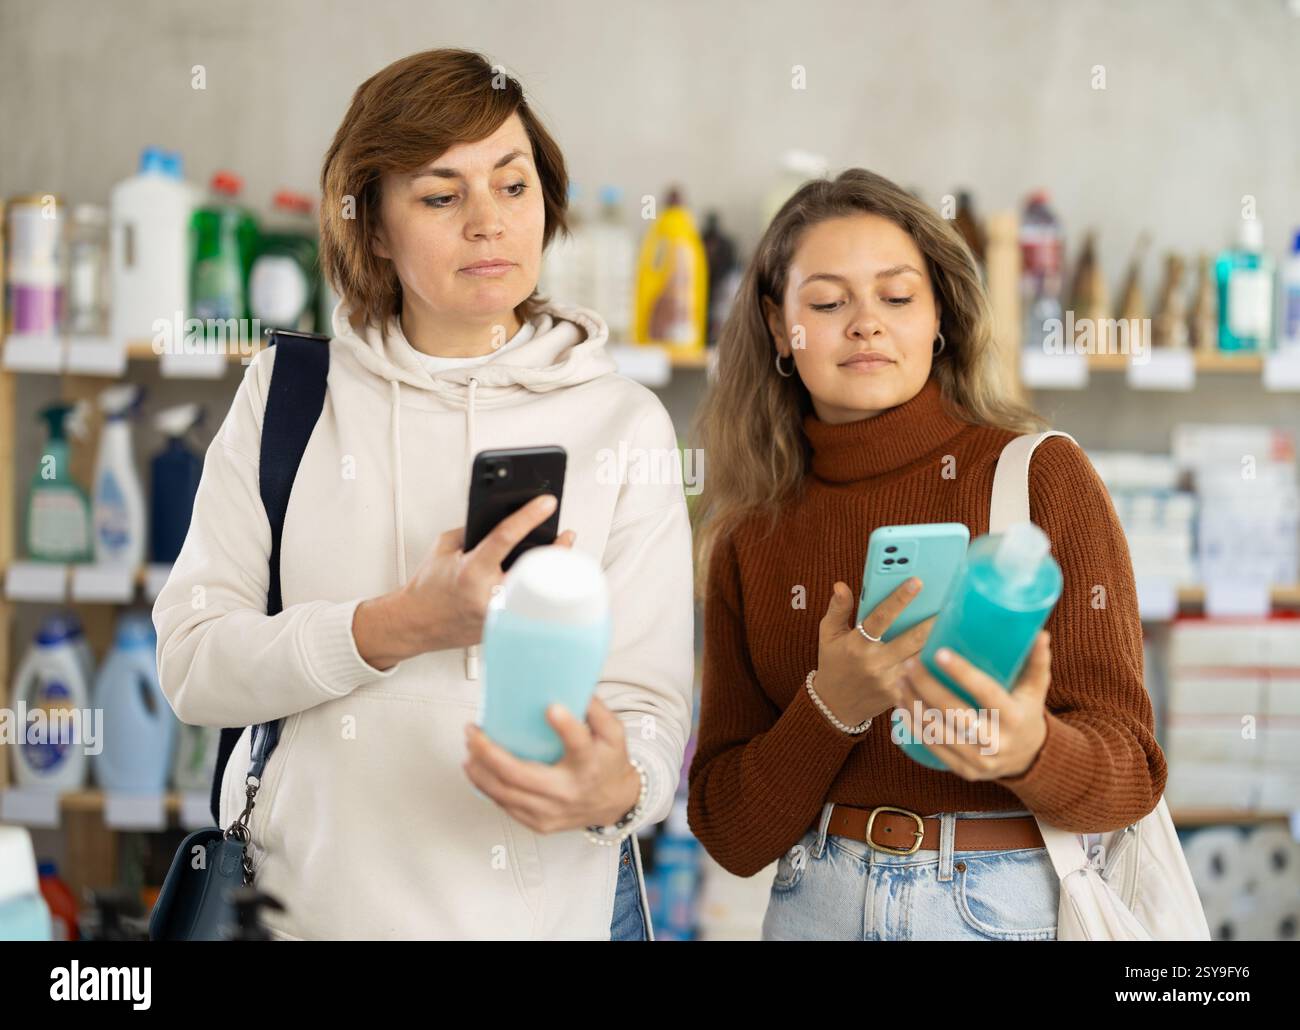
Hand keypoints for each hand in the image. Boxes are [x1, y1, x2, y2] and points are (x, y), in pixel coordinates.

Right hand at [353, 494, 575, 668]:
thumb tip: (507, 519)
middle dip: (554, 550)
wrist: (415, 624)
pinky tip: (544, 579)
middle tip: (566, 535)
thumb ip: (475, 532)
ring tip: (559, 553)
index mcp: (470, 572)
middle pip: (534, 569)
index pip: (505, 537)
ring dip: (548, 571)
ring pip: (535, 590)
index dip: (529, 516)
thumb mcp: (445, 548)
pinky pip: (525, 605)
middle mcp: (486, 596)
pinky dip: (535, 590)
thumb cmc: (428, 586)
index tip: (548, 502)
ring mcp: (496, 616)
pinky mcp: (501, 628)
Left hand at [462, 696, 640, 831]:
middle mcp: (568, 791)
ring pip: (505, 793)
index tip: (552, 708)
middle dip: (490, 752)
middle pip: (521, 775)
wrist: (613, 803)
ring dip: (480, 770)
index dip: (566, 727)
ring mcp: (551, 811)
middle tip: (474, 732)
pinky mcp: (539, 823)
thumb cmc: (609, 764)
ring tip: (469, 747)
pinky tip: (476, 770)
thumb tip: (573, 686)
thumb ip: (596, 710)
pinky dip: (486, 786)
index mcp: (589, 765)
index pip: (579, 745)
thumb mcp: (614, 733)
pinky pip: (505, 805)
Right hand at [813, 577, 937, 727]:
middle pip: (911, 639)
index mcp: (857, 644)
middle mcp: (875, 663)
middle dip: (932, 622)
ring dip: (939, 642)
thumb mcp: (828, 635)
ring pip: (922, 658)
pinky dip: (936, 665)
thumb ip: (837, 609)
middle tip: (950, 605)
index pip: (880, 617)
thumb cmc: (833, 664)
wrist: (835, 706)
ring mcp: (889, 681)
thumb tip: (841, 586)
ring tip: (956, 625)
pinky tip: (950, 654)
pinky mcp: (900, 696)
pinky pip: (923, 678)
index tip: (916, 582)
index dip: (899, 599)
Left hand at [895, 631, 1051, 779]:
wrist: (1030, 757)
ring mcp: (980, 760)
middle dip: (926, 687)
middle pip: (954, 712)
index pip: (986, 693)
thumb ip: (1036, 661)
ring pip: (938, 732)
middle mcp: (998, 742)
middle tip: (910, 664)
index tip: (939, 653)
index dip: (962, 673)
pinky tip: (901, 706)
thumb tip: (1039, 632)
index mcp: (1015, 717)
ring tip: (900, 680)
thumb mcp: (1035, 688)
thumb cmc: (1026, 710)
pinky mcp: (965, 771)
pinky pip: (933, 747)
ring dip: (914, 705)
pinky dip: (913, 726)